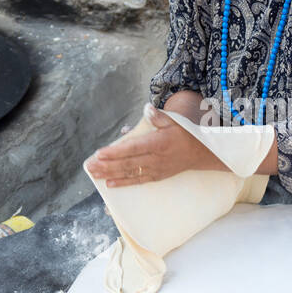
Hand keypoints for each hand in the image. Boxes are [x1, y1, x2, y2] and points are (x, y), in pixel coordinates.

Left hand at [84, 105, 210, 186]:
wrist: (201, 154)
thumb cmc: (185, 135)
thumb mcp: (175, 122)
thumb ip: (158, 117)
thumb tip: (146, 109)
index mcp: (158, 143)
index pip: (132, 148)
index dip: (115, 152)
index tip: (99, 153)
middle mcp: (155, 158)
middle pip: (127, 163)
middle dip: (106, 165)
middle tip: (89, 166)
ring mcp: (155, 169)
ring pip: (129, 173)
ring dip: (110, 174)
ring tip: (94, 174)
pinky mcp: (156, 176)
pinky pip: (137, 180)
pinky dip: (123, 182)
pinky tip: (109, 183)